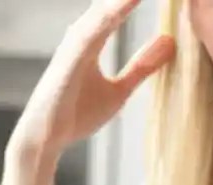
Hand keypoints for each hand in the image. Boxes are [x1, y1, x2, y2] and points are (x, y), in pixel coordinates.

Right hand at [11, 0, 174, 160]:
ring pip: (101, 11)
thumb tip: (169, 41)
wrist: (43, 142)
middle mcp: (80, 38)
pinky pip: (91, 32)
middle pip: (109, 4)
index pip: (118, 8)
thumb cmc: (73, 116)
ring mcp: (73, 47)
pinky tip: (127, 1)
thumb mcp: (118, 91)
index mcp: (91, 41)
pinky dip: (109, 14)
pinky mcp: (68, 60)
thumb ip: (142, 67)